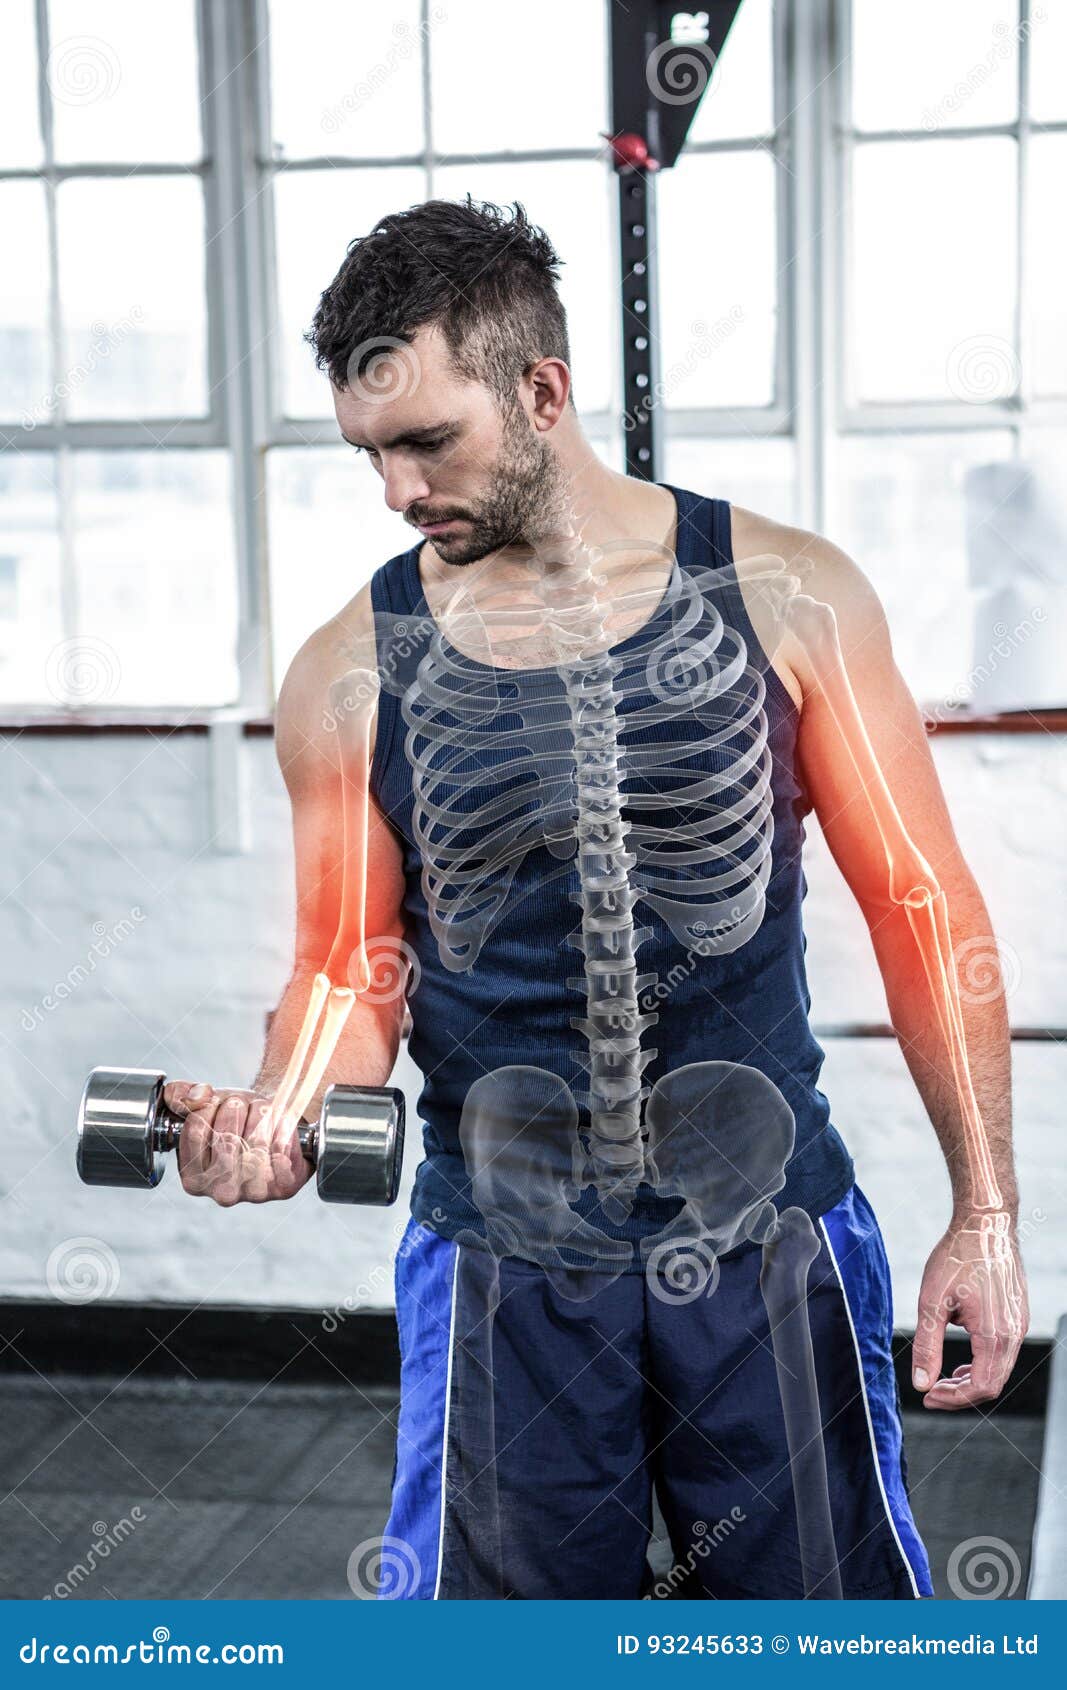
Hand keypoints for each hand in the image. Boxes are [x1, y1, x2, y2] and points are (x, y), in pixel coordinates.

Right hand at [162, 1080, 313, 1205]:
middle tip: (242, 1105)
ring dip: (261, 1113)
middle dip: (237, 1107)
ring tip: (261, 1112)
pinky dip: (282, 1127)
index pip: (196, 1130)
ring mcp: (253, 1193)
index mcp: (194, 1177)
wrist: (277, 1136)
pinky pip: (281, 1147)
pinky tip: (279, 1127)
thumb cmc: (238, 1123)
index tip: (218, 1104)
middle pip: (226, 1135)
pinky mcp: (283, 1186)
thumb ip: (182, 1095)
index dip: (210, 1106)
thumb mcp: (206, 1104)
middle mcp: (221, 1192)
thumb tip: (197, 1096)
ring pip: (256, 1139)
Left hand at [912, 1212, 1028, 1408]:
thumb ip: (928, 1346)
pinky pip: (1004, 1352)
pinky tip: (963, 1357)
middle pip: (992, 1385)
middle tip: (931, 1391)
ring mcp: (1020, 1326)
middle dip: (960, 1393)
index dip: (952, 1399)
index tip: (926, 1397)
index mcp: (995, 1336)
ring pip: (999, 1370)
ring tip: (943, 1378)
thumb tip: (921, 1383)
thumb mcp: (932, 1302)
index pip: (979, 1388)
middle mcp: (1015, 1335)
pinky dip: (983, 1362)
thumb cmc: (958, 1257)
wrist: (986, 1224)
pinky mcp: (1018, 1316)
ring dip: (971, 1379)